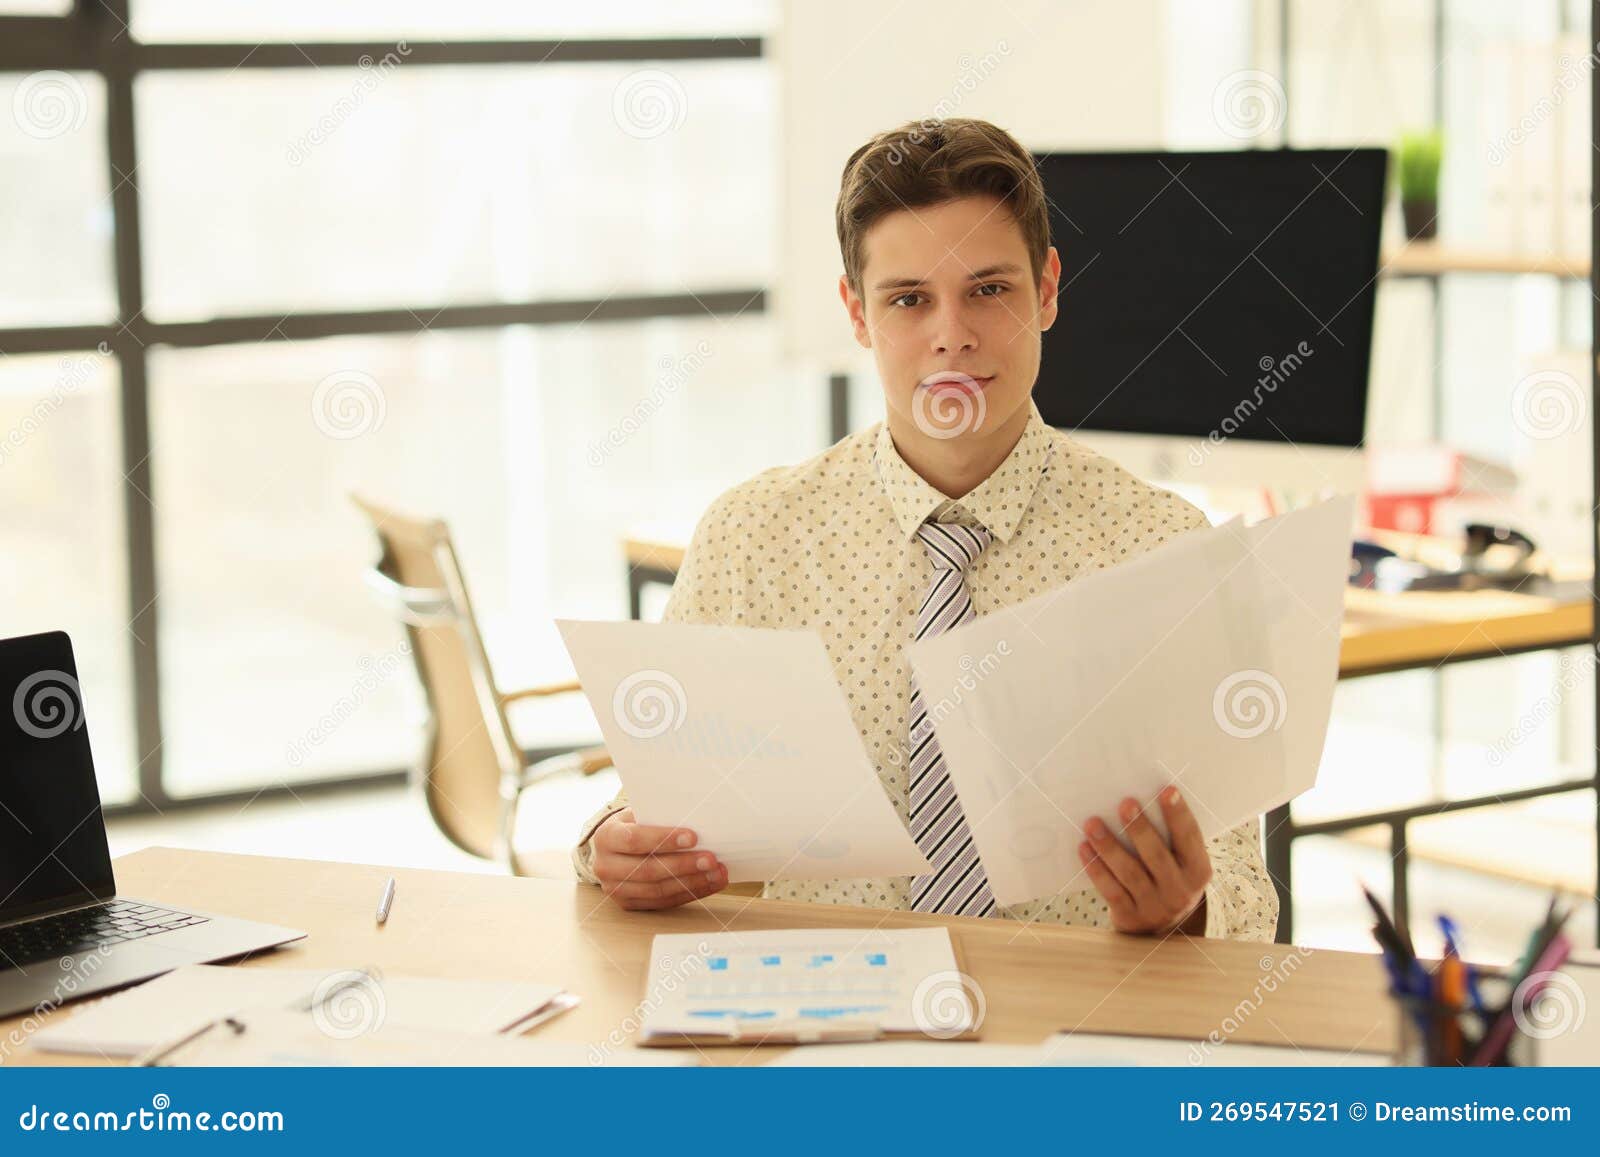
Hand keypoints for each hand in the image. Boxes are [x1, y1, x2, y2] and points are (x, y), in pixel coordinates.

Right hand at [591, 808, 728, 910]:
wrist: (615, 847)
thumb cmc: (635, 824)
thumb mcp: (640, 813)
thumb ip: (661, 817)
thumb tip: (700, 820)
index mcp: (606, 837)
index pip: (634, 840)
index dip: (664, 839)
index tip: (693, 837)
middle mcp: (605, 866)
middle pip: (648, 870)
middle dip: (683, 865)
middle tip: (711, 859)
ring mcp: (615, 889)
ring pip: (658, 890)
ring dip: (692, 882)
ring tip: (716, 872)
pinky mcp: (629, 905)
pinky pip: (663, 903)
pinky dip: (690, 893)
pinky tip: (709, 883)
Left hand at [1078, 787, 1211, 935]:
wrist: (1159, 929)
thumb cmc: (1166, 877)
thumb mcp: (1180, 863)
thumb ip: (1169, 838)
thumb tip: (1140, 797)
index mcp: (1198, 871)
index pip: (1190, 838)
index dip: (1179, 814)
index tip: (1167, 790)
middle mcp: (1180, 891)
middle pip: (1157, 856)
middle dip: (1140, 829)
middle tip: (1125, 803)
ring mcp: (1155, 907)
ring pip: (1130, 873)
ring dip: (1109, 846)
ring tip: (1092, 824)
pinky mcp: (1130, 917)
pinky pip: (1111, 890)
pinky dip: (1096, 868)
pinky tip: (1084, 848)